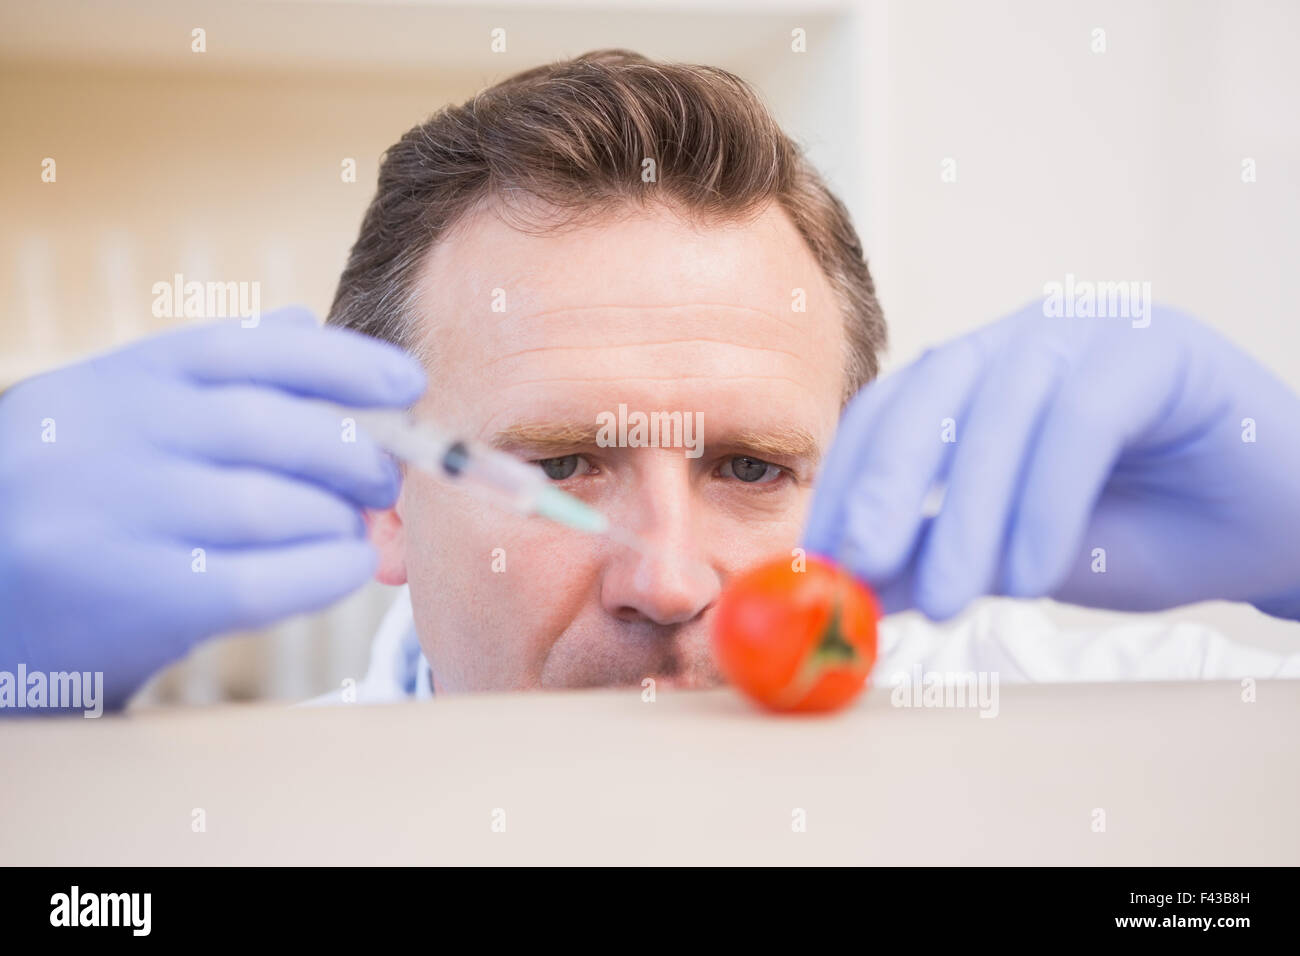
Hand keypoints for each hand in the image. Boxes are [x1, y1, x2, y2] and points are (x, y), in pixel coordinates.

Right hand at [0, 307, 426, 709]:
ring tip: (351, 529)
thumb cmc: (88, 510)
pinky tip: (346, 568)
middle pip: (267, 427)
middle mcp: (101, 438)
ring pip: (270, 506)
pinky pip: (259, 584)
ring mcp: (108, 521)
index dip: (341, 360)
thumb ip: (211, 375)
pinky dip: (324, 572)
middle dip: (351, 452)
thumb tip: (308, 323)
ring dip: (337, 518)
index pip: (244, 349)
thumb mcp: (125, 422)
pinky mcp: (127, 602)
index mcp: (110, 382)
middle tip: (386, 478)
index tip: (408, 381)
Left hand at [803, 302, 1299, 621]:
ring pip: (1001, 412)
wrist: (1287, 524)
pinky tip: (1030, 577)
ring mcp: (1091, 332)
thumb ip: (945, 558)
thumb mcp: (1028, 558)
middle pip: (929, 398)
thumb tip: (852, 587)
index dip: (849, 485)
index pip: (892, 415)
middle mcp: (1024, 341)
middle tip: (856, 567)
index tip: (822, 562)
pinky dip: (1046, 503)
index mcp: (981, 379)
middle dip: (886, 488)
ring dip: (968, 514)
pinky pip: (1080, 422)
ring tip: (950, 600)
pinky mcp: (1157, 348)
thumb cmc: (1156, 534)